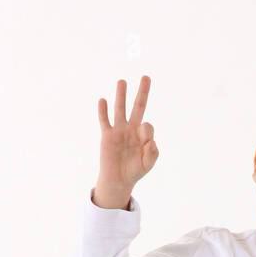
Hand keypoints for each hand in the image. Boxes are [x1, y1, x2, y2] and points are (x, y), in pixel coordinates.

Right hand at [96, 75, 158, 192]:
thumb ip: (152, 154)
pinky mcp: (107, 135)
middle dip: (142, 92)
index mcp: (143, 135)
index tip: (146, 143)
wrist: (118, 179)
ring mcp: (119, 130)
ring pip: (120, 109)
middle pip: (138, 106)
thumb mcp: (147, 164)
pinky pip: (104, 121)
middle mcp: (131, 129)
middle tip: (146, 77)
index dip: (147, 132)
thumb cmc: (134, 171)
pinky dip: (103, 111)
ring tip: (122, 81)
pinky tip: (103, 100)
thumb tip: (151, 141)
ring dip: (121, 95)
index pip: (147, 126)